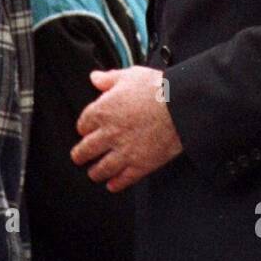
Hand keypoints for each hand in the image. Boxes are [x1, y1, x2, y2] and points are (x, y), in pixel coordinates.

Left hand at [71, 66, 182, 192]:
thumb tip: (95, 78)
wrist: (181, 106)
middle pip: (86, 150)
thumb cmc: (157, 88)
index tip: (86, 131)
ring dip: (95, 172)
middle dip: (80, 155)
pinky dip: (116, 184)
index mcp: (102, 111)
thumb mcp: (130, 75)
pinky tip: (112, 185)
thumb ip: (109, 79)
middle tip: (79, 157)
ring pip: (101, 168)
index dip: (84, 128)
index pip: (83, 125)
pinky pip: (123, 179)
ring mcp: (124, 151)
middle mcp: (109, 134)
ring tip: (94, 173)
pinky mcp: (141, 164)